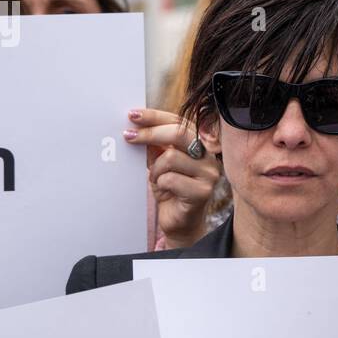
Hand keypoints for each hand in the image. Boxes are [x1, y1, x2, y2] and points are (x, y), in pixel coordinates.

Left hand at [123, 108, 221, 247]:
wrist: (180, 222)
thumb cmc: (171, 190)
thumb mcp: (159, 162)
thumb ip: (155, 145)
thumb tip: (135, 126)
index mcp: (199, 143)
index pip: (178, 121)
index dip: (154, 116)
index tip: (132, 115)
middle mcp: (208, 156)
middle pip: (178, 133)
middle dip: (149, 134)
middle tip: (129, 137)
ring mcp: (209, 173)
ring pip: (171, 157)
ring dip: (155, 169)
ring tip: (155, 179)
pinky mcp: (203, 191)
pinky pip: (171, 179)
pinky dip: (160, 183)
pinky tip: (164, 190)